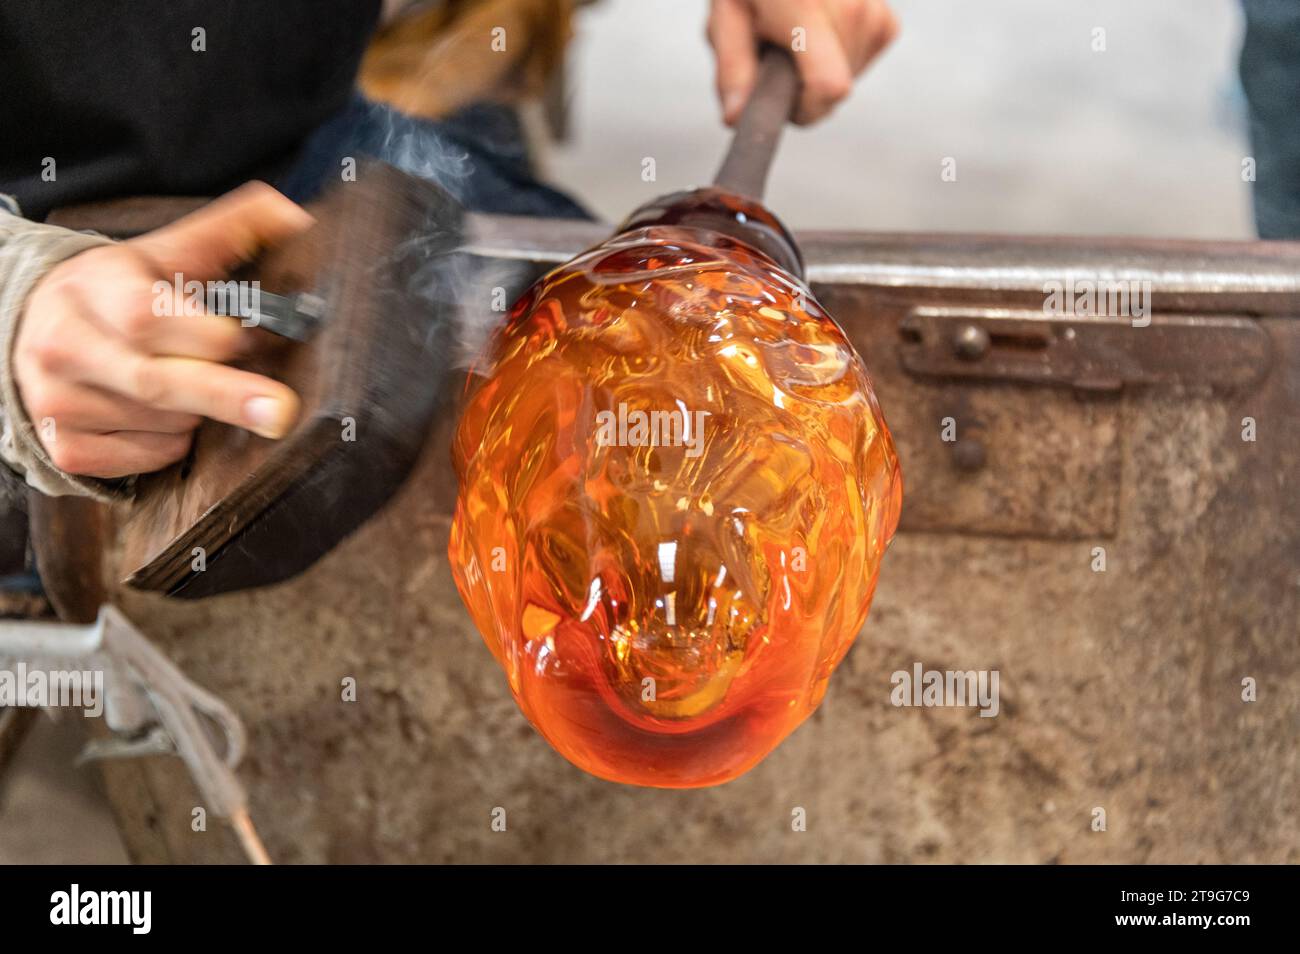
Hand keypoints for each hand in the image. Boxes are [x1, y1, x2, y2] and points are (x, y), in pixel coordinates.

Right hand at [15, 182, 311, 478]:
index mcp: (91, 288)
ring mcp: (58, 402)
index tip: (245, 339)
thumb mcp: (165, 252)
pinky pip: (149, 456)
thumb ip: (231, 230)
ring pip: (164, 423)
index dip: (206, 335)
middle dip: (225, 394)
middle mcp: (64, 346)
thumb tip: (295, 215)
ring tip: (189, 380)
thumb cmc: (118, 291)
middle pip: (156, 380)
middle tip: (281, 410)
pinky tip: (163, 414)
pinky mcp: (67, 447)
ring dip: (201, 412)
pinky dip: (174, 443)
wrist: (37, 331)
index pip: (147, 317)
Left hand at [708, 0, 898, 124]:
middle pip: (835, 92)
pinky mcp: (887, 22)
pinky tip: (820, 33)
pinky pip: (861, 66)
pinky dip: (838, 60)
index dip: (803, 110)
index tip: (781, 99)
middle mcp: (853, 8)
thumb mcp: (727, 16)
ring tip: (797, 34)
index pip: (829, 87)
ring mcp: (876, 13)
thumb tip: (735, 118)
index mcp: (808, 8)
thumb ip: (732, 69)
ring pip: (848, 82)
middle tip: (778, 52)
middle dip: (802, 89)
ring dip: (818, 72)